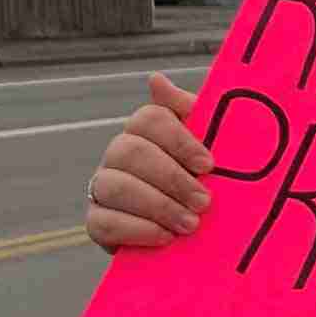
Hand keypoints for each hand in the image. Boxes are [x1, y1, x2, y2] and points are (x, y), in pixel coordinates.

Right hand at [84, 74, 211, 249]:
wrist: (208, 229)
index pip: (149, 119)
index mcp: (148, 130)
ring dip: (157, 206)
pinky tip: (165, 237)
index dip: (179, 141)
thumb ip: (195, 112)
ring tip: (190, 225)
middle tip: (204, 202)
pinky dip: (137, 230)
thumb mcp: (217, 145)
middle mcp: (120, 153)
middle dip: (171, 178)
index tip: (209, 165)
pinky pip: (102, 222)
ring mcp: (104, 186)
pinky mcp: (98, 222)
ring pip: (113, 186)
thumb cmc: (214, 180)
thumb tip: (155, 79)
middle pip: (129, 151)